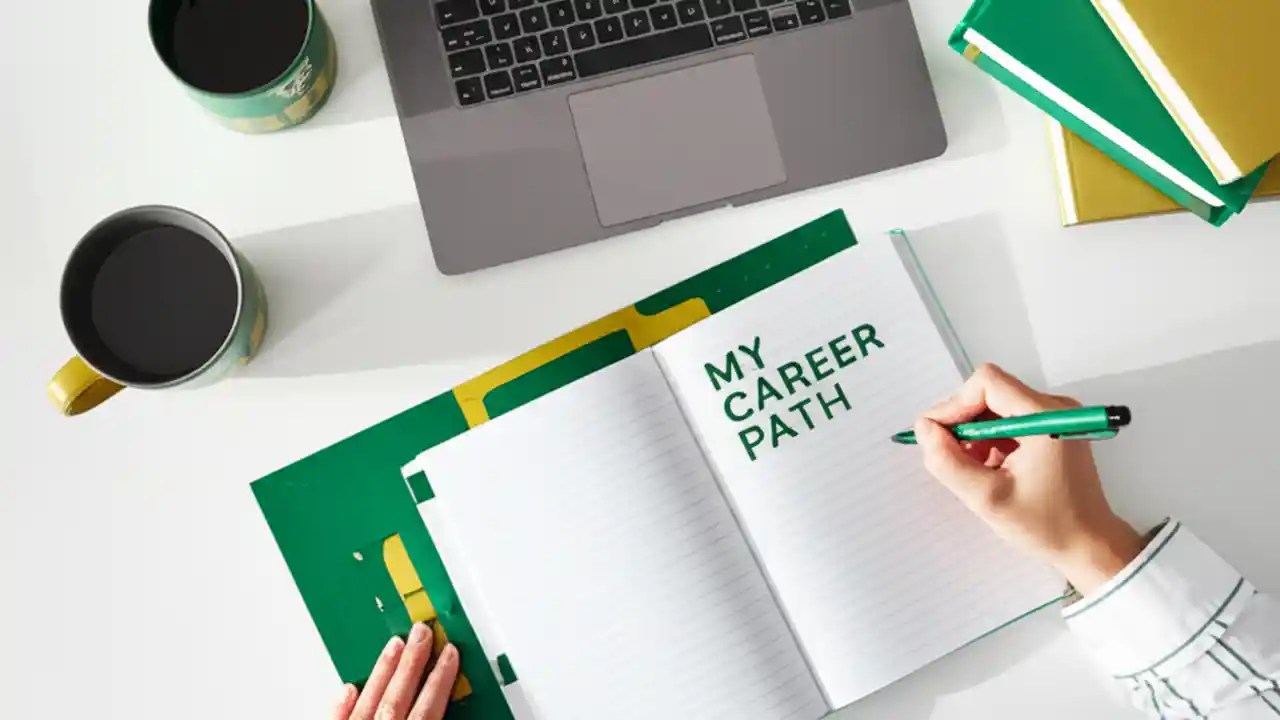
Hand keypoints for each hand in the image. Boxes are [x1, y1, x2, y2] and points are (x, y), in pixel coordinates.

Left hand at [331, 622, 459, 719]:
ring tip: (395, 643)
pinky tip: (348, 687)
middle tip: (422, 631)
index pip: (428, 708)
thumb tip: (446, 709)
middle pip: (398, 695)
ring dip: (384, 669)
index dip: (441, 678)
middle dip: (413, 660)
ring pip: (370, 699)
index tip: (450, 653)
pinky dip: (342, 703)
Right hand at [915, 364, 1144, 594]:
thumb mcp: (987, 498)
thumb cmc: (1047, 525)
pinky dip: (990, 441)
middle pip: (990, 393)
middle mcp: (1054, 408)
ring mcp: (1055, 417)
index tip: (937, 434)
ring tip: (972, 469)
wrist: (1089, 544)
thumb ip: (948, 462)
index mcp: (1046, 418)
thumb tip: (924, 430)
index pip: (987, 383)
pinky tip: (989, 469)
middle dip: (963, 422)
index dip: (955, 405)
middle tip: (948, 455)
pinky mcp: (1051, 429)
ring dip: (975, 434)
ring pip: (995, 407)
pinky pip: (1007, 420)